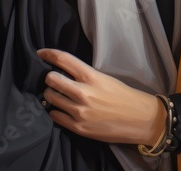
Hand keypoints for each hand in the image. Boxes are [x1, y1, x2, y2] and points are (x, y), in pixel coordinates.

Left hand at [36, 48, 164, 145]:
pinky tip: (62, 109)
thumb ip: (84, 75)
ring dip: (51, 95)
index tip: (41, 53)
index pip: (63, 59)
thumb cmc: (124, 96)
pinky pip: (55, 116)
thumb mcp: (105, 79)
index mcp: (92, 76)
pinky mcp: (78, 127)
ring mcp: (79, 111)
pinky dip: (55, 111)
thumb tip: (63, 73)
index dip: (48, 54)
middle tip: (53, 80)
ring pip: (50, 98)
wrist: (139, 119)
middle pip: (51, 79)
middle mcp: (83, 92)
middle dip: (49, 78)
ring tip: (58, 95)